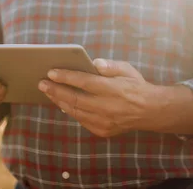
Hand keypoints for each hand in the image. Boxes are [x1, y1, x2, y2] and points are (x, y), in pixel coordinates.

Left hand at [38, 59, 157, 137]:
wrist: (150, 111)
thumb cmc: (136, 86)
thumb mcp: (127, 69)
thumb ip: (109, 66)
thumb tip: (94, 62)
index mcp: (112, 89)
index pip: (84, 82)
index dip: (66, 77)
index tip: (51, 72)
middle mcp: (106, 107)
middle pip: (75, 98)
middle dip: (56, 90)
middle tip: (42, 83)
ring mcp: (104, 121)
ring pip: (75, 111)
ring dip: (59, 101)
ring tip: (48, 92)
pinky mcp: (102, 130)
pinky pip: (81, 120)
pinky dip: (70, 111)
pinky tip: (62, 103)